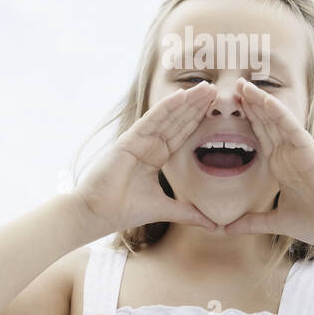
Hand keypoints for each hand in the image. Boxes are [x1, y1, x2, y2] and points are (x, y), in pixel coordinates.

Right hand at [76, 81, 218, 234]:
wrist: (98, 213)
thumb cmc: (125, 210)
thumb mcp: (165, 209)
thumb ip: (189, 213)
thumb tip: (214, 227)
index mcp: (157, 156)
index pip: (182, 134)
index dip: (198, 120)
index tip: (215, 108)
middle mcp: (149, 145)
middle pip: (178, 121)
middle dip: (196, 106)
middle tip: (215, 90)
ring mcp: (139, 140)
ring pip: (168, 116)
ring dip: (187, 101)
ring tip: (205, 87)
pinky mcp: (130, 139)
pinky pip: (152, 119)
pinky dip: (167, 107)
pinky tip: (182, 96)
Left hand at [222, 78, 313, 247]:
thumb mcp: (276, 222)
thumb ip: (251, 223)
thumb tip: (226, 230)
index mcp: (280, 165)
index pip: (259, 136)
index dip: (245, 120)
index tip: (226, 107)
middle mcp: (287, 153)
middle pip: (264, 123)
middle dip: (249, 104)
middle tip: (232, 84)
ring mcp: (298, 150)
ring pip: (275, 120)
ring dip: (259, 101)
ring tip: (242, 84)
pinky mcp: (309, 151)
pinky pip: (291, 128)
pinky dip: (278, 113)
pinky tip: (265, 99)